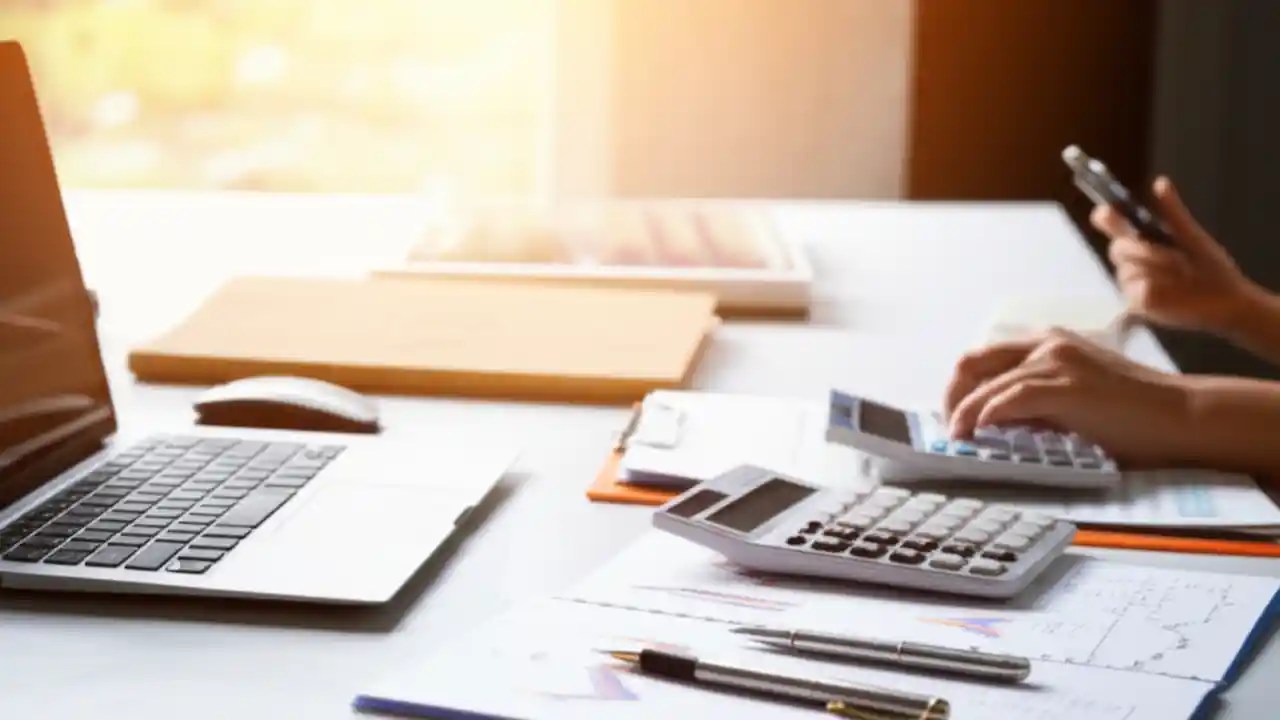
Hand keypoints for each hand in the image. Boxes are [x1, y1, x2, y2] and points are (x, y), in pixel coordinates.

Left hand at [944, 331, 1191, 465]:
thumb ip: (1034, 403)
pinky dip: (986, 415)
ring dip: (962, 412)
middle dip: (951, 396)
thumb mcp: (1072, 402)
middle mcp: (1048, 344)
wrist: (1181, 417)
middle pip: (972, 362)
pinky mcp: (1066, 385)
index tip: (954, 417)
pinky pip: (1009, 398)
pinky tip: (979, 432)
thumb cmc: (1132, 417)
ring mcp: (1057, 361)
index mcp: (1049, 344)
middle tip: (950, 429)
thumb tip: (989, 423)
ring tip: (957, 438)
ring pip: (985, 381)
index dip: (960, 387)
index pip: (984, 357)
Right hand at [1093, 176, 1259, 333]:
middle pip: (1118, 248)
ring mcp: (1132, 283)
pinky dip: (1154, 288)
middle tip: (1176, 257)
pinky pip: (1135, 290)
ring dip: (1158, 271)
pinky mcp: (1137, 305)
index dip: (1106, 217)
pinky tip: (1172, 291)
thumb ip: (1173, 212)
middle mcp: (1132, 261)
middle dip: (1145, 250)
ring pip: (1128, 271)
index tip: (1106, 212)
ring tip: (1182, 276)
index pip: (1113, 225)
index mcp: (1142, 241)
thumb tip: (1160, 181)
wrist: (1226, 299)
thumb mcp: (1192, 236)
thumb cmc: (1210, 267)